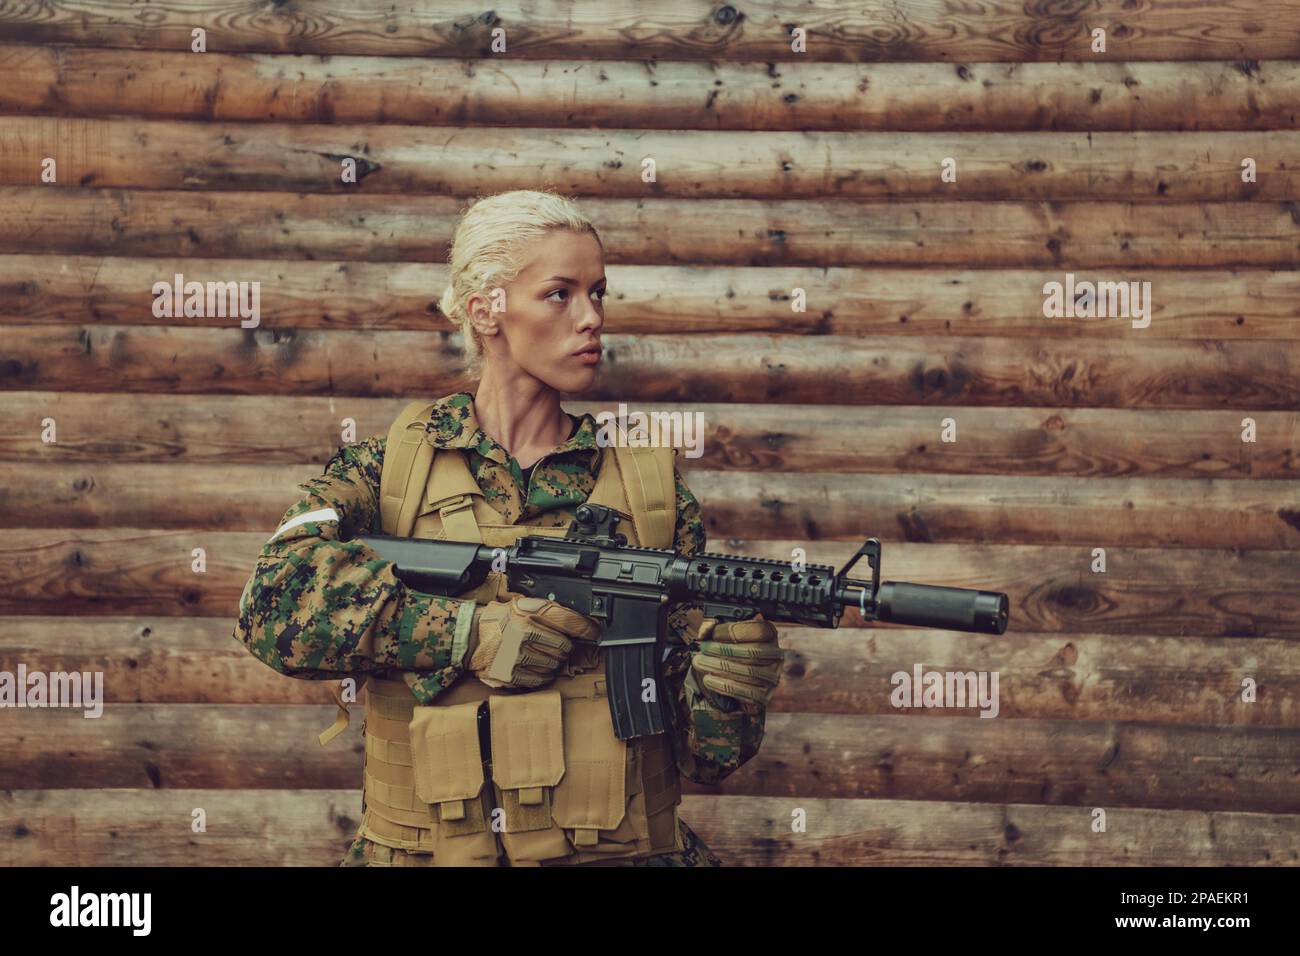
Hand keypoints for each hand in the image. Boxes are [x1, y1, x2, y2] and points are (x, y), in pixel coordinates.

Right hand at [466, 595, 601, 688]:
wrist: (470, 638)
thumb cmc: (499, 620)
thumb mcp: (520, 605)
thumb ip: (545, 609)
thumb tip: (579, 618)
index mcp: (526, 612)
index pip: (567, 620)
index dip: (585, 627)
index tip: (593, 632)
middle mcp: (521, 633)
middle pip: (563, 646)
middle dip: (565, 647)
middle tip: (560, 645)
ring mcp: (515, 656)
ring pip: (553, 664)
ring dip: (555, 662)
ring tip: (545, 655)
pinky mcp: (509, 674)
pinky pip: (539, 679)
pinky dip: (543, 675)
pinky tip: (538, 668)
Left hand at [689, 613, 782, 709]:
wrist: (736, 680)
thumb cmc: (730, 653)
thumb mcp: (726, 635)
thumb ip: (715, 628)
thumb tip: (704, 631)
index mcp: (769, 634)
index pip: (757, 630)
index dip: (732, 632)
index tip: (712, 635)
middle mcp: (775, 655)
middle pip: (752, 652)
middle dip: (722, 651)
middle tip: (702, 650)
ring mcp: (772, 677)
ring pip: (748, 672)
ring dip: (719, 667)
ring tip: (700, 663)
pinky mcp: (765, 696)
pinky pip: (746, 692)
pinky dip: (724, 686)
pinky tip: (709, 679)